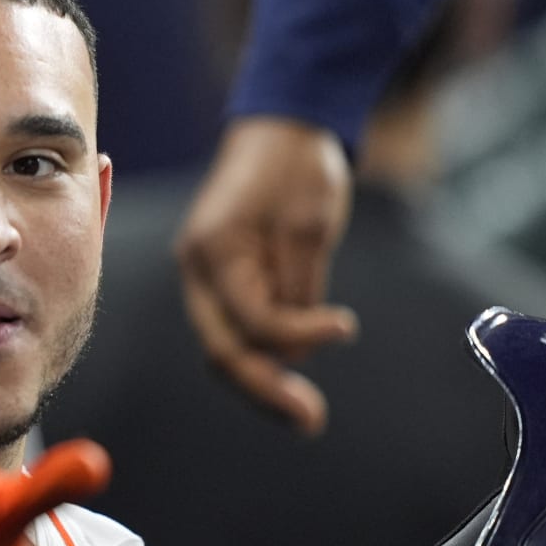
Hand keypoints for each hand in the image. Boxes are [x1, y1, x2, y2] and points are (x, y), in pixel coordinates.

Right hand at [174, 117, 358, 434]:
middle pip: (222, 350)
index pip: (251, 320)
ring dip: (264, 379)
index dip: (300, 335)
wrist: (281, 125)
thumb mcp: (309, 224)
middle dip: (264, 389)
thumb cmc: (297, 166)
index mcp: (214, 251)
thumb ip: (298, 289)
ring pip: (226, 346)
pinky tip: (295, 368)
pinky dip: (265, 353)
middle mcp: (199, 270)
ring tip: (304, 410)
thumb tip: (294, 349)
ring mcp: (206, 276)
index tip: (346, 327)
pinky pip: (238, 329)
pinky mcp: (224, 278)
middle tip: (310, 420)